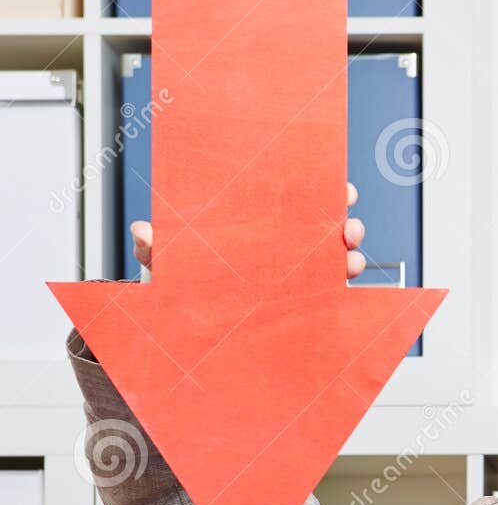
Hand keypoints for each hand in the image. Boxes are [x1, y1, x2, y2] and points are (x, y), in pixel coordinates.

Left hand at [128, 179, 367, 278]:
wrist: (186, 317)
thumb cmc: (182, 278)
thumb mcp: (169, 260)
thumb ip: (157, 246)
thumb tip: (142, 231)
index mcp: (260, 224)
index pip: (295, 201)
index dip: (322, 190)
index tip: (338, 187)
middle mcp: (283, 245)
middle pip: (323, 225)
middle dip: (344, 221)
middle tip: (346, 224)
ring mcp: (295, 273)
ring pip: (333, 256)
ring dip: (348, 252)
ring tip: (348, 255)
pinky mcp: (300, 301)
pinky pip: (329, 290)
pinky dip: (343, 284)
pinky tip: (345, 280)